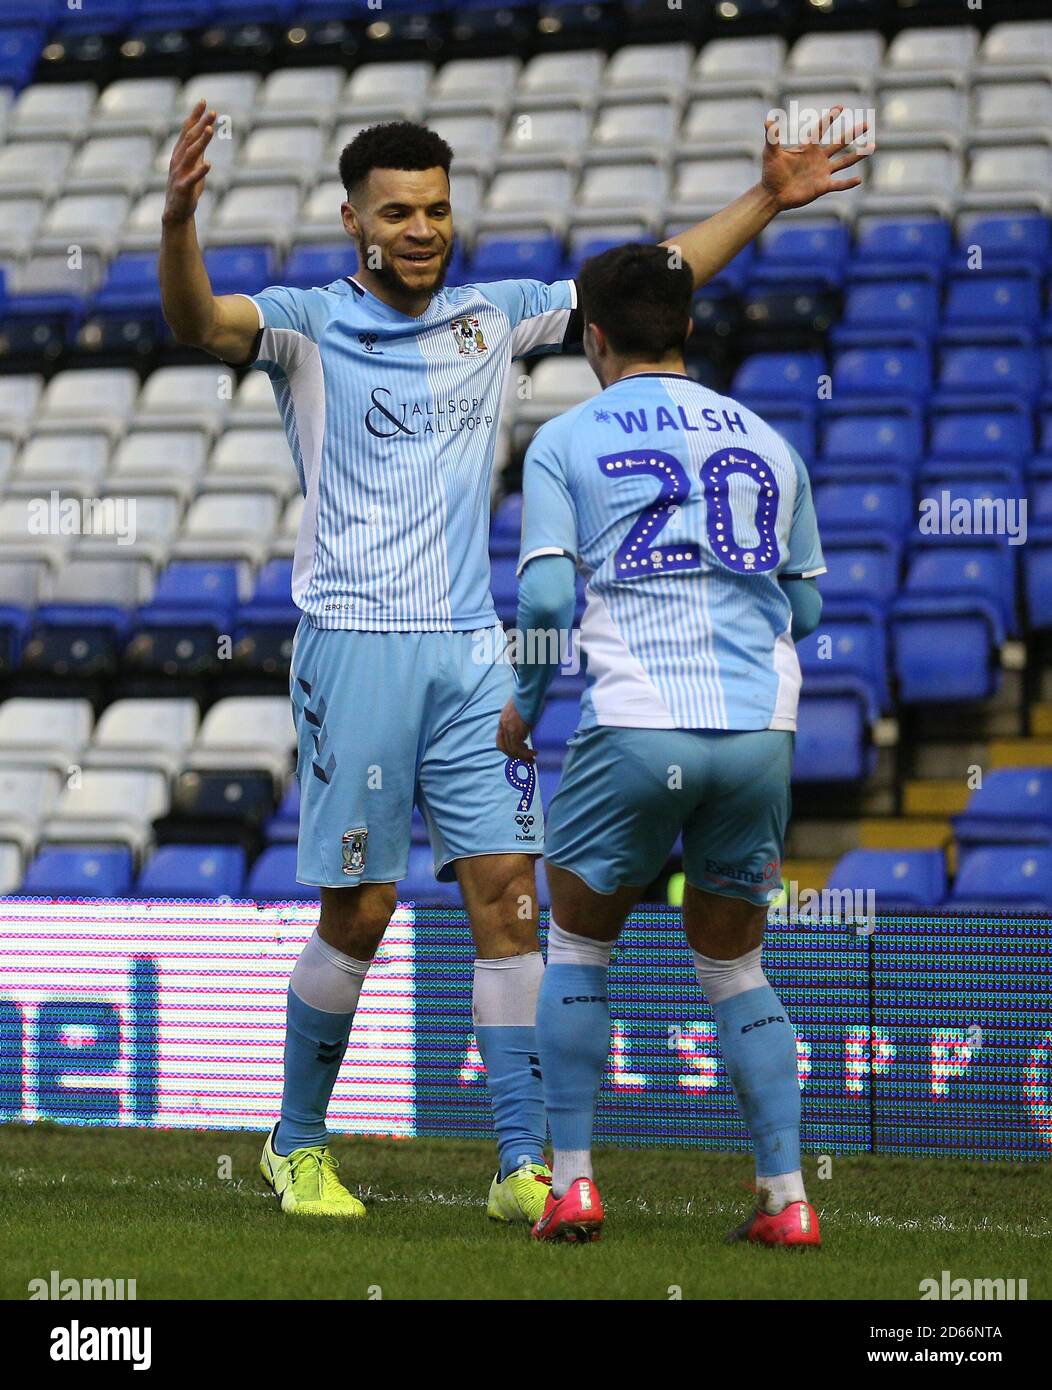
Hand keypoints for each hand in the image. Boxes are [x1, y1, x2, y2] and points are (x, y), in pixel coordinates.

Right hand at [163, 99, 214, 225]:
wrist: (176, 211)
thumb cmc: (187, 187)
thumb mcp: (194, 164)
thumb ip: (199, 148)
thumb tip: (207, 129)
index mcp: (180, 152)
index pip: (187, 130)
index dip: (195, 115)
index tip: (204, 101)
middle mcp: (178, 159)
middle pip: (190, 138)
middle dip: (201, 124)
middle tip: (213, 112)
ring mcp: (179, 173)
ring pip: (190, 154)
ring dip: (201, 142)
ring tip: (210, 130)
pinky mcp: (183, 187)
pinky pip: (192, 178)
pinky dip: (200, 171)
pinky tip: (208, 164)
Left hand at [496, 699, 534, 761]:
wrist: (529, 691)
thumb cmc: (529, 698)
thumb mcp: (521, 712)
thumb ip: (520, 722)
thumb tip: (526, 731)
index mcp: (502, 720)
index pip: (500, 742)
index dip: (508, 751)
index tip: (518, 753)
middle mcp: (503, 725)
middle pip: (504, 748)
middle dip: (516, 757)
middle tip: (527, 762)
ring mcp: (508, 728)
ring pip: (512, 750)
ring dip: (523, 757)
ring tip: (532, 759)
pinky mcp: (515, 730)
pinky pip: (519, 748)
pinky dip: (526, 754)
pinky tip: (534, 753)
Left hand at [761, 104, 873, 212]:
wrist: (772, 194)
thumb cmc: (771, 172)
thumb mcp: (770, 153)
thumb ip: (772, 137)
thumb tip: (768, 120)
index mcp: (808, 147)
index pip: (821, 129)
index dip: (830, 118)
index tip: (840, 106)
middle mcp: (819, 158)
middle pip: (839, 143)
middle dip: (852, 133)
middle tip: (866, 123)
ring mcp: (822, 172)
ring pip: (844, 162)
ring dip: (857, 155)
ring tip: (872, 146)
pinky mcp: (822, 186)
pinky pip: (838, 184)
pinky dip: (848, 183)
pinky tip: (859, 179)